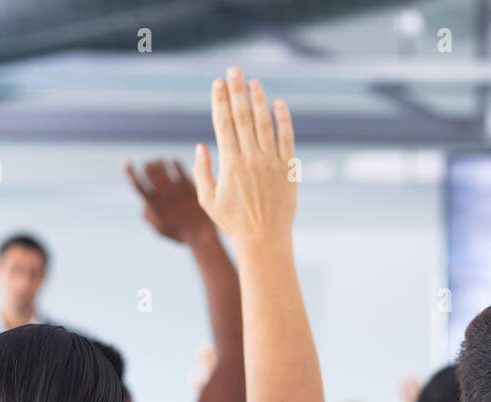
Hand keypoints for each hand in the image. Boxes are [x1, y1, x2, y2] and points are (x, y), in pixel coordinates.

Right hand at [124, 158, 214, 243]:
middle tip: (149, 164)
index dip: (129, 171)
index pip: (137, 184)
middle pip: (151, 173)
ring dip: (160, 162)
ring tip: (160, 161)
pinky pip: (180, 169)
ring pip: (164, 168)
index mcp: (154, 206)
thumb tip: (143, 202)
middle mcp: (164, 196)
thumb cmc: (179, 232)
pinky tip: (174, 162)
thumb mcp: (159, 228)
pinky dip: (175, 163)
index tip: (125, 161)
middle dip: (148, 166)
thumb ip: (148, 215)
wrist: (202, 235)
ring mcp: (177, 190)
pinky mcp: (190, 187)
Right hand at [194, 66, 296, 249]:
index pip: (223, 124)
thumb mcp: (208, 200)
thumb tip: (202, 145)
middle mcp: (251, 159)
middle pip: (242, 116)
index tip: (217, 83)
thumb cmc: (233, 223)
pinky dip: (283, 120)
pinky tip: (279, 104)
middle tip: (233, 70)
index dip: (219, 100)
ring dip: (259, 100)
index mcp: (230, 164)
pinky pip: (287, 138)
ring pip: (265, 123)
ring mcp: (271, 162)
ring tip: (254, 82)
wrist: (264, 241)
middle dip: (236, 90)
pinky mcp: (288, 169)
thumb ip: (202, 171)